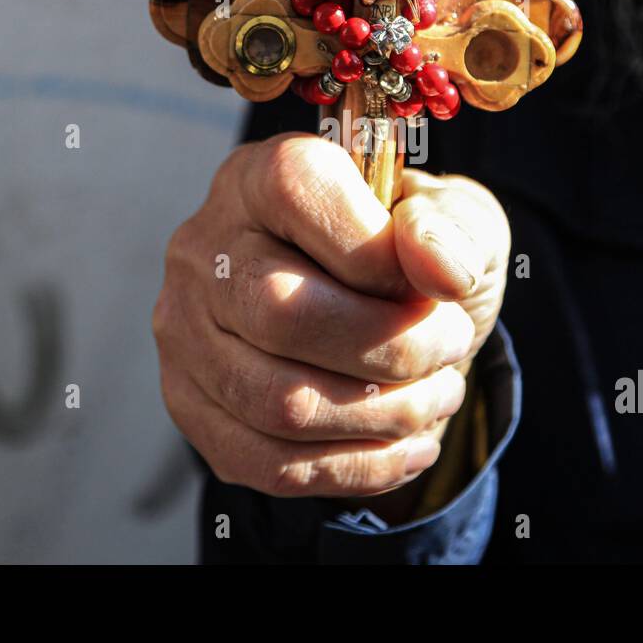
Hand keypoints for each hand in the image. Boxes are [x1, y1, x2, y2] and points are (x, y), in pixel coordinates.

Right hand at [152, 132, 508, 498]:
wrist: (383, 319)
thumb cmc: (413, 259)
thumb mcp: (458, 221)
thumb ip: (456, 227)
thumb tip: (437, 266)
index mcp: (260, 175)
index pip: (298, 192)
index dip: (379, 250)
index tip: (436, 285)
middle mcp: (205, 247)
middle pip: (282, 312)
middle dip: (393, 348)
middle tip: (449, 347)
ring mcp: (184, 331)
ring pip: (278, 401)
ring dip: (383, 416)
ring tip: (437, 398)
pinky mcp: (189, 403)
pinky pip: (267, 461)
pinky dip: (356, 467)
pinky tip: (406, 446)